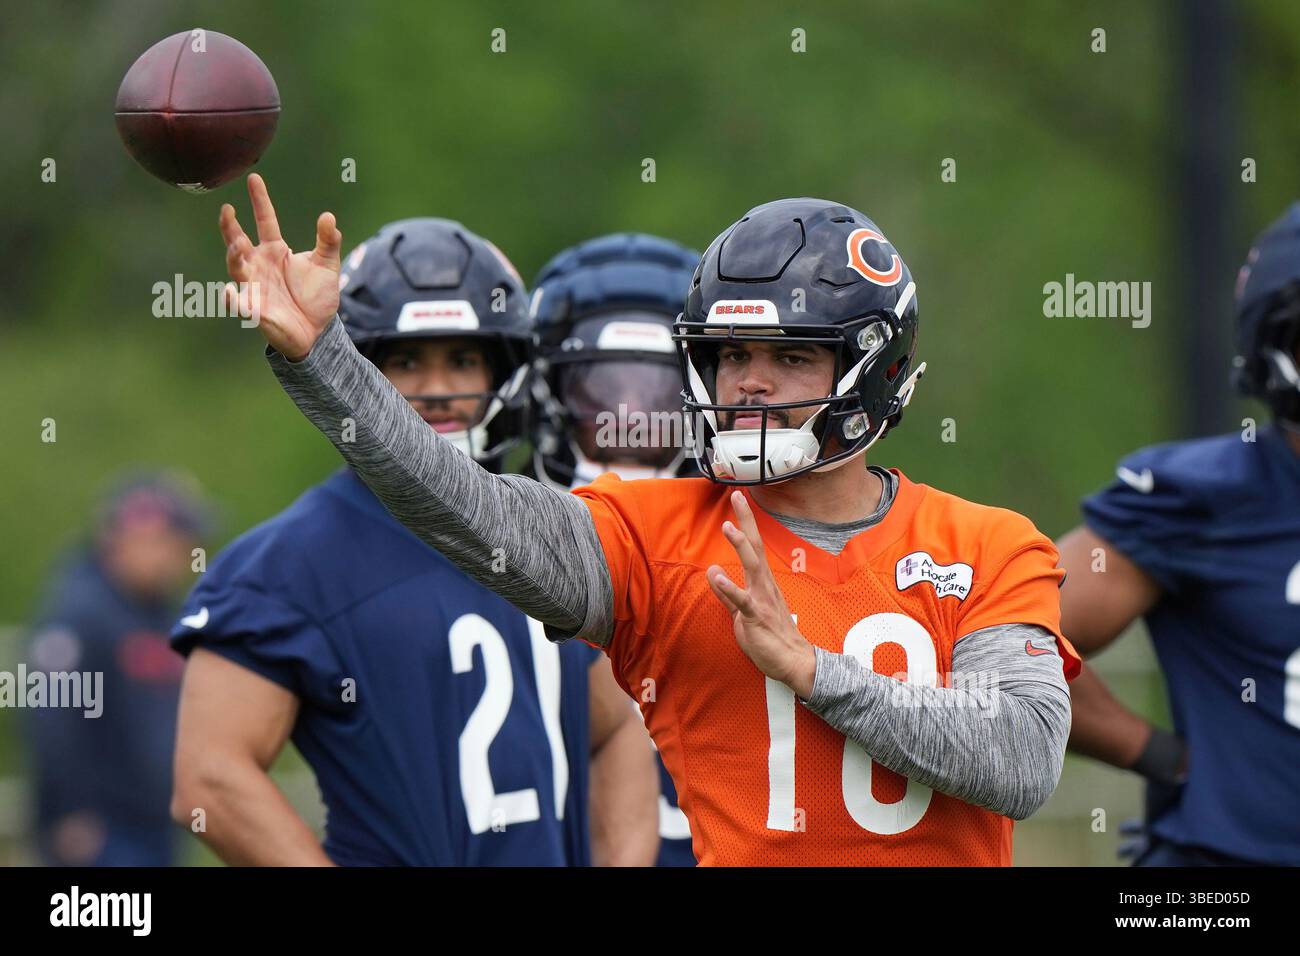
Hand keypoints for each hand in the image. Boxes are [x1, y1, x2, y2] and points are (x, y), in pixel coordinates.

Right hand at [218, 174, 342, 360]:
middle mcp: (259, 265)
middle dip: (230, 227)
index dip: (260, 200)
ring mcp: (255, 287)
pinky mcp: (255, 311)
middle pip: (239, 241)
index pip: (265, 220)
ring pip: (236, 268)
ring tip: (237, 245)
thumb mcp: (327, 266)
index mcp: (275, 251)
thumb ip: (328, 242)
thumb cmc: (317, 297)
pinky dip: (233, 299)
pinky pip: (240, 305)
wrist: (318, 331)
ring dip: (234, 257)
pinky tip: (229, 292)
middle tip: (227, 210)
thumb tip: (328, 216)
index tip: (254, 178)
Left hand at [706, 490, 816, 697]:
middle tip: (737, 496)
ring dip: (740, 546)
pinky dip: (729, 588)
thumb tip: (712, 570)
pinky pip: (742, 601)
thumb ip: (727, 593)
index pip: (753, 546)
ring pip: (752, 568)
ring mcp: (762, 600)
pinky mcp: (757, 617)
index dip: (745, 523)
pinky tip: (717, 576)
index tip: (738, 499)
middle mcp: (765, 585)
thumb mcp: (742, 612)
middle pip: (755, 547)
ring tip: (727, 526)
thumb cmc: (770, 637)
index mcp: (762, 582)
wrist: (794, 662)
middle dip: (746, 522)